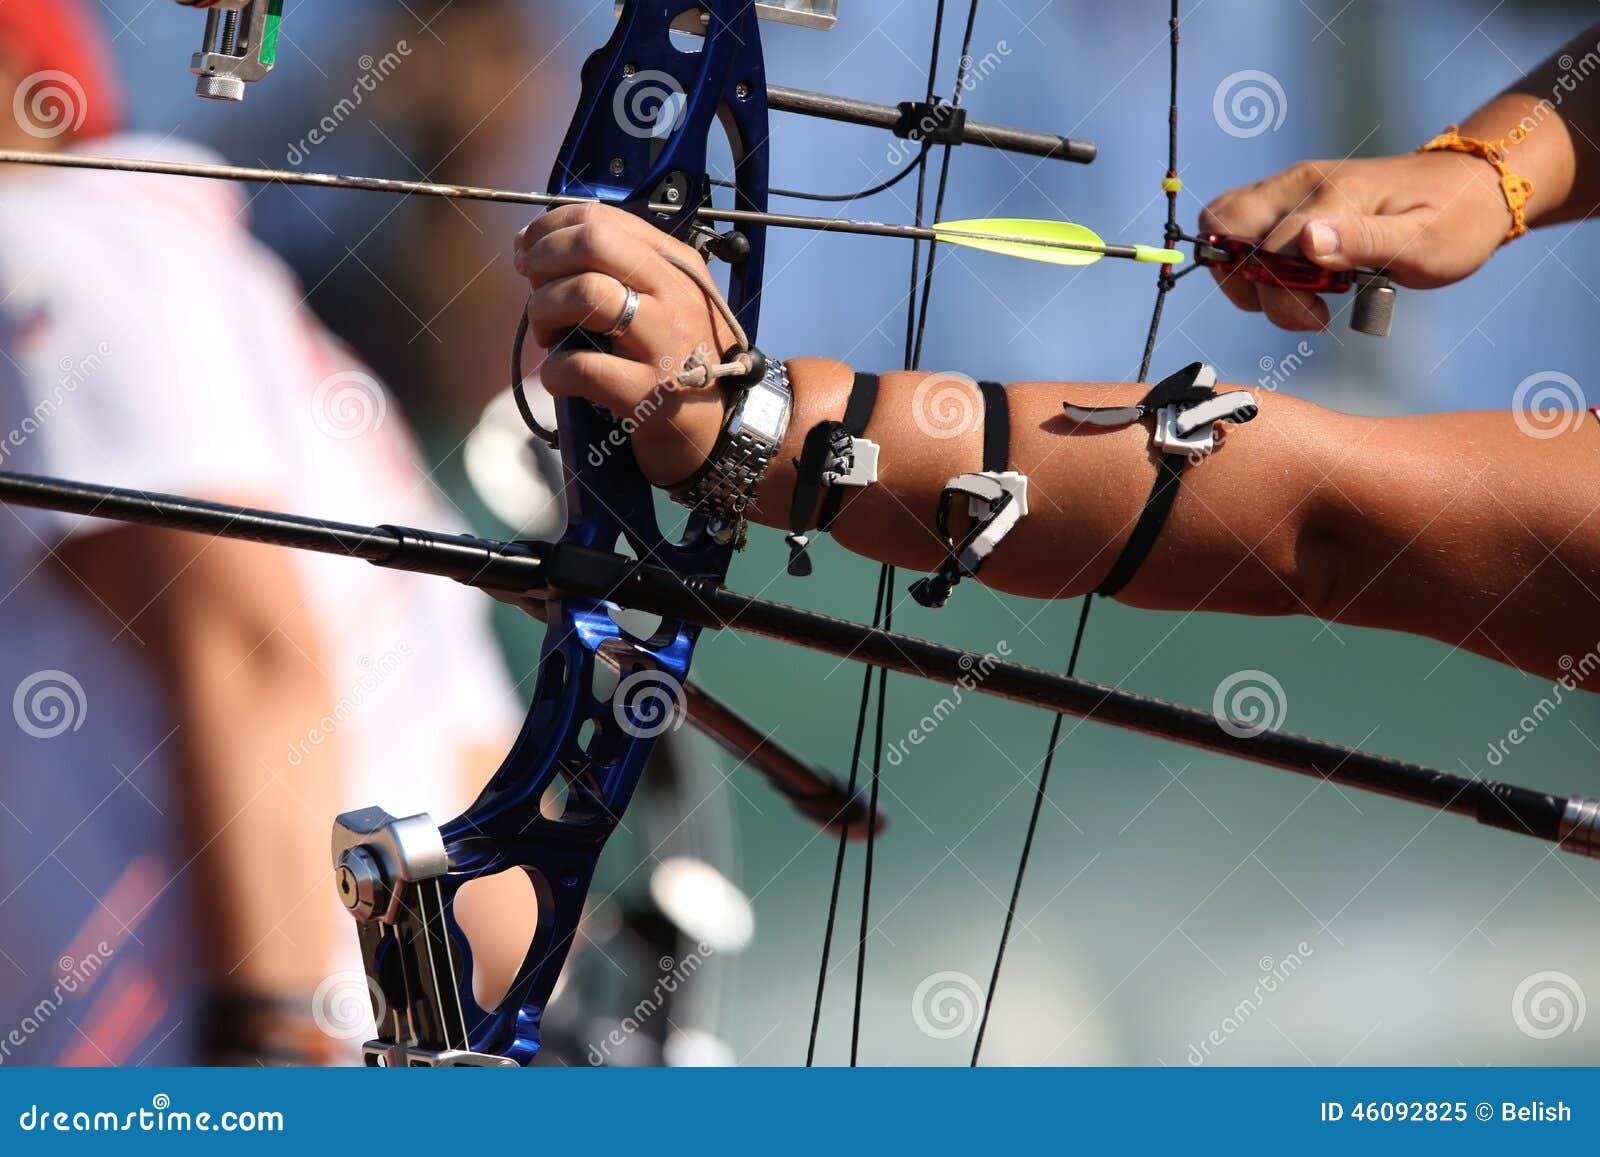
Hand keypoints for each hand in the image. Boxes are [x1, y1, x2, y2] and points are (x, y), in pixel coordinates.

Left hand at [513, 203, 739, 484]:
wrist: (721, 430)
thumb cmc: (678, 361)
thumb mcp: (662, 300)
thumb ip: (614, 269)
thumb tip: (534, 248)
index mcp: (676, 264)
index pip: (601, 217)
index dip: (549, 229)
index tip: (527, 252)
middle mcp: (676, 294)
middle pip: (592, 242)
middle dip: (544, 261)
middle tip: (536, 291)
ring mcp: (667, 343)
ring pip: (585, 293)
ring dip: (544, 311)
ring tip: (547, 335)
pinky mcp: (651, 394)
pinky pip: (580, 367)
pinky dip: (554, 372)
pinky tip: (561, 378)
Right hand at [1199, 151, 1510, 329]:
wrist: (1471, 188)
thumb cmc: (1454, 222)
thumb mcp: (1423, 243)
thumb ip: (1362, 242)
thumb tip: (1306, 242)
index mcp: (1329, 196)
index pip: (1265, 250)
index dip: (1281, 296)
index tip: (1322, 314)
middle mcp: (1298, 184)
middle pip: (1221, 227)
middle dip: (1241, 279)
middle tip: (1293, 301)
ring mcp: (1290, 187)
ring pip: (1222, 227)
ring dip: (1243, 272)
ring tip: (1295, 293)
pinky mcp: (1290, 196)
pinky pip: (1241, 227)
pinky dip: (1251, 260)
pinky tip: (1294, 278)